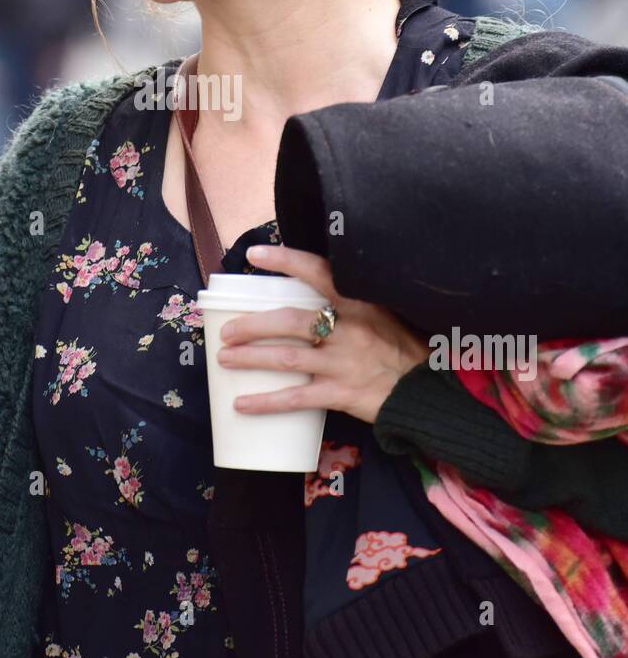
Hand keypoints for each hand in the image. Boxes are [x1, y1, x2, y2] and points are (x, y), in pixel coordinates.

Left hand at [217, 243, 428, 424]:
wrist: (432, 390)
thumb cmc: (406, 347)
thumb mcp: (386, 311)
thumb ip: (353, 301)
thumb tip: (314, 290)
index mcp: (360, 302)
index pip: (318, 272)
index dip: (285, 261)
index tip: (254, 254)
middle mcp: (349, 330)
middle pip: (290, 322)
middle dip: (252, 325)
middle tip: (226, 329)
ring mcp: (344, 363)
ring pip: (286, 358)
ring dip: (249, 358)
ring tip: (224, 358)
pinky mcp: (342, 393)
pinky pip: (296, 398)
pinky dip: (266, 402)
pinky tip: (241, 404)